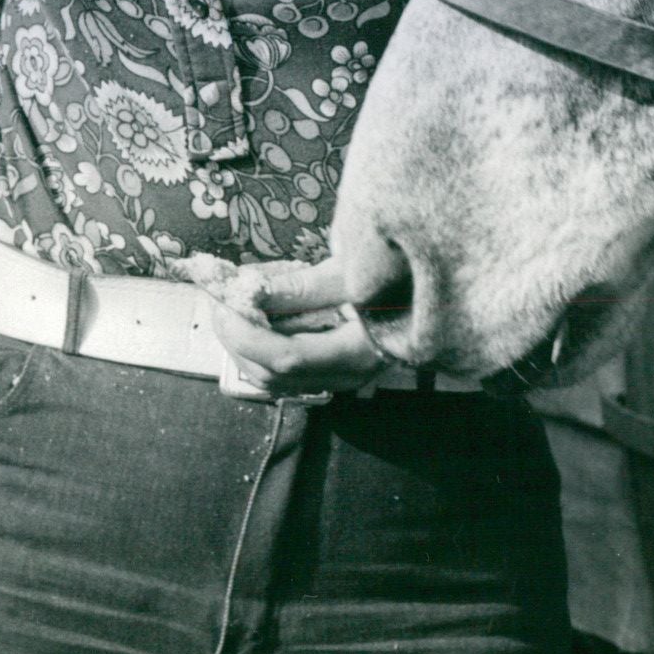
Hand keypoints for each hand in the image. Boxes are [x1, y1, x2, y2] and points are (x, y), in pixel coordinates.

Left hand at [201, 259, 384, 399]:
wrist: (431, 292)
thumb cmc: (400, 276)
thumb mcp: (353, 273)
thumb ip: (303, 285)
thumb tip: (251, 290)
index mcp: (357, 354)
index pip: (285, 358)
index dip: (245, 333)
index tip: (224, 301)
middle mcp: (346, 378)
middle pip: (271, 374)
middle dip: (236, 338)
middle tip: (222, 300)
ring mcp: (340, 380)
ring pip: (273, 379)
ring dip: (245, 346)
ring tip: (239, 307)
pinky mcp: (333, 373)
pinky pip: (284, 374)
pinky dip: (262, 350)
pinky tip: (262, 320)